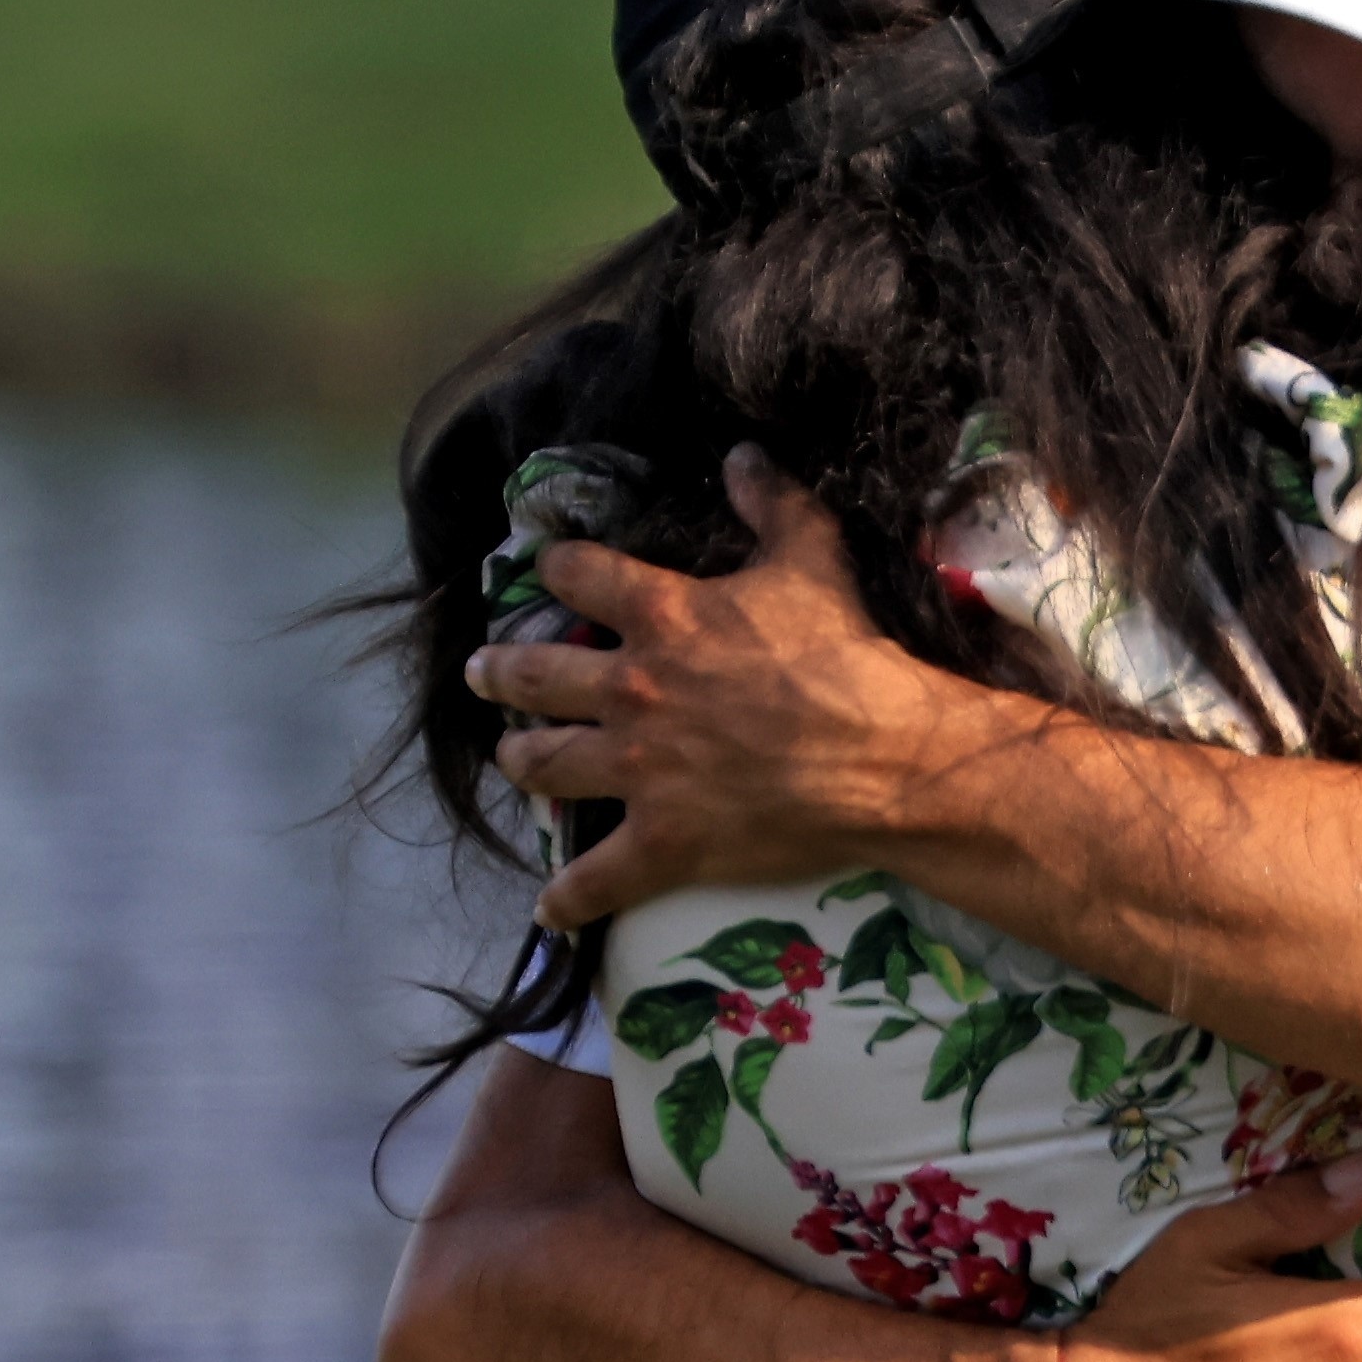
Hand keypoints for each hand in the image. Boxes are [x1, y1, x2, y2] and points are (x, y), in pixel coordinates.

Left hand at [463, 448, 987, 926]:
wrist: (878, 756)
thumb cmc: (845, 657)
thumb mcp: (814, 561)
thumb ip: (773, 506)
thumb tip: (742, 455)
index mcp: (664, 619)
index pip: (583, 577)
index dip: (560, 569)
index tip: (550, 570)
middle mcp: (632, 691)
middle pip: (537, 676)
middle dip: (502, 673)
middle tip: (483, 674)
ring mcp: (638, 770)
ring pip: (548, 766)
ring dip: (524, 761)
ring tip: (514, 759)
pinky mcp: (661, 839)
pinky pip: (597, 876)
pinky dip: (569, 896)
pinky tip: (550, 906)